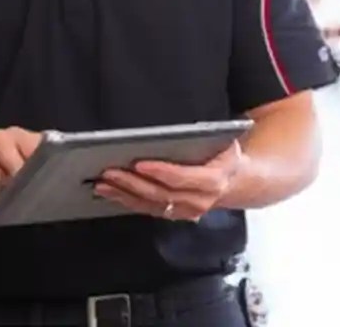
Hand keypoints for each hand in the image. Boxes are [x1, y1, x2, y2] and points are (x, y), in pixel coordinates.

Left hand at [95, 140, 244, 221]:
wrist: (236, 181)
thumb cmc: (224, 155)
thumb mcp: (224, 141)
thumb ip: (205, 137)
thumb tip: (178, 125)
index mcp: (214, 179)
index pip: (183, 178)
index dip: (161, 172)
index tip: (139, 163)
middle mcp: (201, 199)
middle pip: (162, 194)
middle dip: (133, 183)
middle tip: (110, 172)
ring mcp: (187, 211)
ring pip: (152, 205)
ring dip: (125, 195)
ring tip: (103, 183)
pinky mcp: (175, 214)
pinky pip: (149, 210)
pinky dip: (128, 201)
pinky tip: (111, 192)